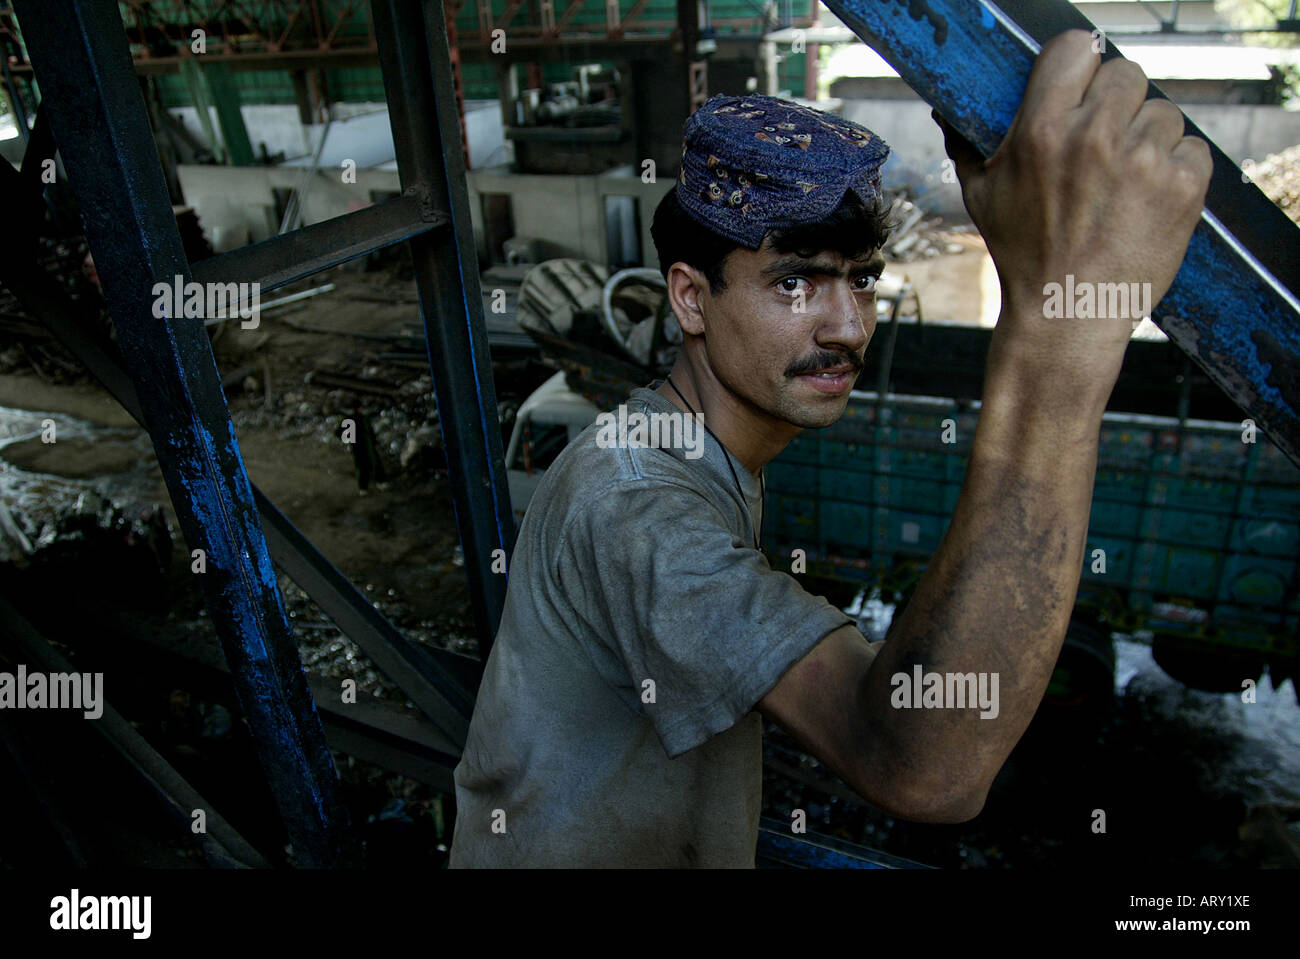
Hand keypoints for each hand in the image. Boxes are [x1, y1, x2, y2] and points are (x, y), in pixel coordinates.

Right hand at [937, 30, 1211, 402]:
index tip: (1081, 87)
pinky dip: (1177, 171)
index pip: (1078, 48)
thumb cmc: (1021, 254)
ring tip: (1125, 182)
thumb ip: (967, 142)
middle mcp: (1094, 138)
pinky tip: (1148, 201)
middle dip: (1117, 105)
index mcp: (1042, 130)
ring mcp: (1143, 162)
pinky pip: (1192, 150)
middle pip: (1127, 74)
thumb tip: (950, 109)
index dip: (1081, 65)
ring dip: (1148, 140)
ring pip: (1163, 112)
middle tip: (1105, 144)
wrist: (1066, 316)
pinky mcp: (1182, 187)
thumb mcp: (980, 195)